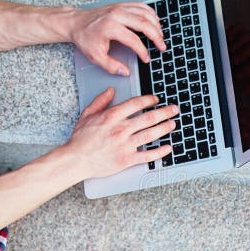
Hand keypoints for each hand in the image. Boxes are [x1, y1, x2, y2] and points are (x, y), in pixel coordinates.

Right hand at [63, 88, 178, 179]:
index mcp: (112, 116)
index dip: (149, 100)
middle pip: (149, 118)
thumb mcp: (87, 114)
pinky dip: (160, 151)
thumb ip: (100, 101)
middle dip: (165, 112)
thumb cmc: (80, 139)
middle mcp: (121, 129)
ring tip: (173, 124)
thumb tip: (111, 90)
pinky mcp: (127, 159)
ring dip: (165, 128)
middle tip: (174, 109)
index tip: (156, 99)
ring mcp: (125, 145)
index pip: (136, 103)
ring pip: (151, 134)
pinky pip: (148, 155)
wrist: (75, 160)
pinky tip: (168, 147)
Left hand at [67, 2, 166, 75]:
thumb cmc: (84, 37)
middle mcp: (117, 15)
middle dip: (156, 36)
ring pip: (145, 13)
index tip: (146, 59)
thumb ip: (110, 66)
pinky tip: (155, 22)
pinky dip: (151, 13)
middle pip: (144, 23)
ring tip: (161, 36)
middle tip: (162, 47)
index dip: (143, 52)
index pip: (134, 40)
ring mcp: (120, 8)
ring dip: (156, 25)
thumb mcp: (94, 56)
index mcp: (110, 27)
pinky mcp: (121, 5)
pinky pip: (141, 6)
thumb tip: (125, 71)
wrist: (75, 22)